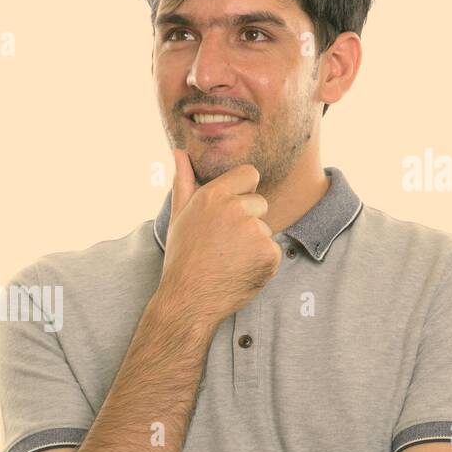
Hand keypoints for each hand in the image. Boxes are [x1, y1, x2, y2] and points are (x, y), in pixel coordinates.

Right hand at [157, 148, 281, 329]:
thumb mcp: (179, 217)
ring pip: (266, 229)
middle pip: (260, 203)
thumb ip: (184, 181)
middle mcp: (235, 209)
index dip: (243, 192)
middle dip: (249, 221)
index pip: (250, 174)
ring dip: (254, 244)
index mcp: (213, 195)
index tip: (230, 213)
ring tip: (229, 260)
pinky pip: (272, 251)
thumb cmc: (182, 258)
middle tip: (224, 245)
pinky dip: (262, 263)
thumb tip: (178, 151)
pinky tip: (241, 271)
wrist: (188, 299)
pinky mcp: (268, 253)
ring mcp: (254, 231)